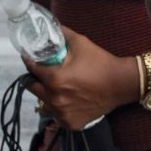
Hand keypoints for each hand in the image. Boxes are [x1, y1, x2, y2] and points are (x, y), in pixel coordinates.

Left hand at [24, 27, 138, 129]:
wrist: (121, 83)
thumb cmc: (101, 62)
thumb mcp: (80, 43)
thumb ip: (62, 34)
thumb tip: (49, 27)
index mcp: (55, 80)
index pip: (31, 69)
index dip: (29, 60)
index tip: (30, 57)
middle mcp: (55, 100)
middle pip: (33, 88)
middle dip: (36, 78)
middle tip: (45, 73)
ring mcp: (62, 114)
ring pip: (43, 103)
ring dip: (46, 95)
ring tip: (57, 87)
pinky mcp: (71, 123)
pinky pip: (56, 115)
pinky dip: (58, 108)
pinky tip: (67, 99)